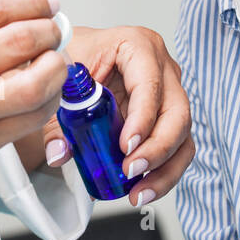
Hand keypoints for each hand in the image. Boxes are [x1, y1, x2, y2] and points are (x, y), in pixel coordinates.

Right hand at [0, 0, 65, 184]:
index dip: (31, 0)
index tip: (43, 1)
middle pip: (19, 41)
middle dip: (48, 27)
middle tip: (51, 25)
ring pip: (33, 83)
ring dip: (56, 63)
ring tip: (52, 54)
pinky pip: (33, 117)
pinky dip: (51, 96)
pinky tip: (46, 84)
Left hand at [42, 24, 192, 207]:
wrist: (75, 61)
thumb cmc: (73, 60)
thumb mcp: (60, 84)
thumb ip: (57, 119)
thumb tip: (58, 154)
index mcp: (137, 46)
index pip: (149, 84)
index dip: (142, 118)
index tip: (125, 146)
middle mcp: (162, 68)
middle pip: (177, 112)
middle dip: (157, 149)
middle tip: (130, 171)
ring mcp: (169, 93)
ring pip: (183, 135)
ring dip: (164, 169)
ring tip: (138, 193)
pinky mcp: (168, 117)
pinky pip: (177, 147)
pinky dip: (163, 172)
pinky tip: (143, 190)